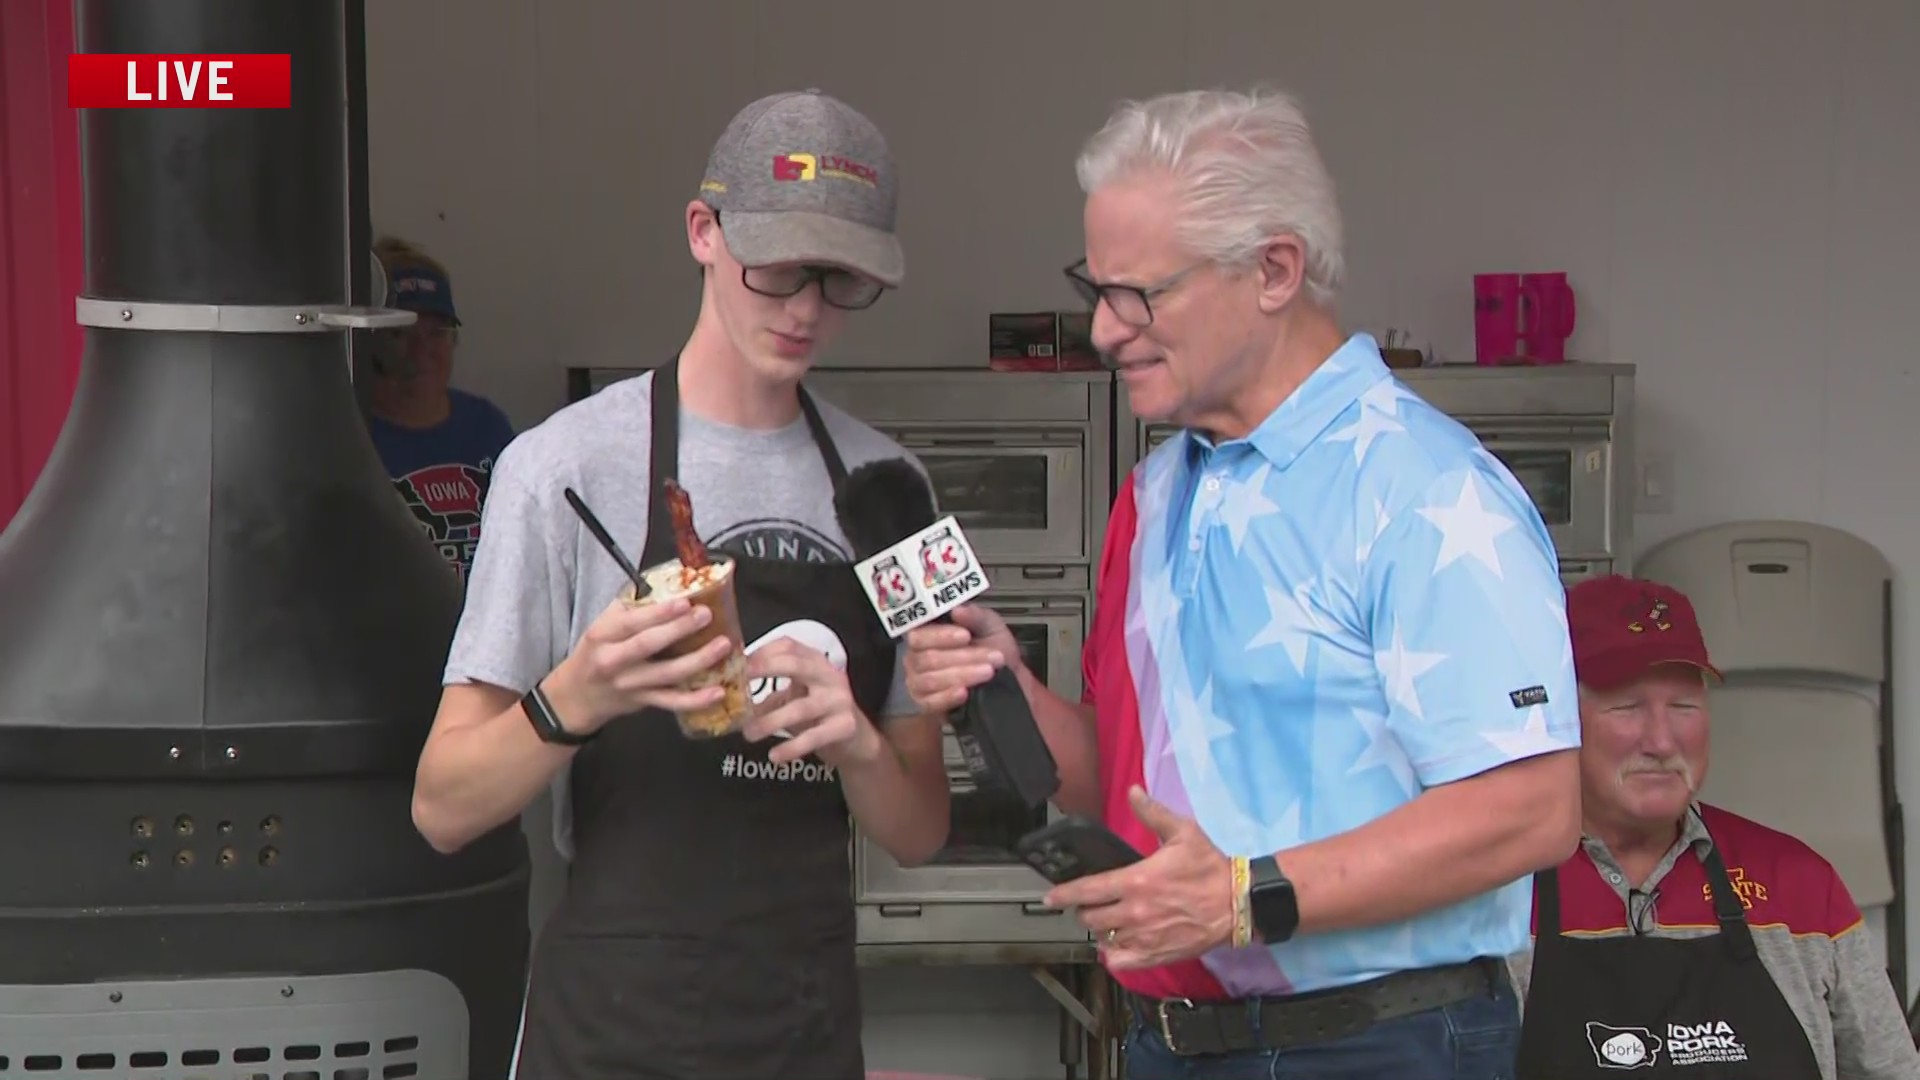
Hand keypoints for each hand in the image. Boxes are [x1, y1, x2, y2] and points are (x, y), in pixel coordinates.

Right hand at [544, 597, 736, 734]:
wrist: (576, 696)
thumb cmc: (595, 652)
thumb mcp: (603, 626)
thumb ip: (631, 607)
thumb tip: (668, 585)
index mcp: (603, 635)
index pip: (631, 622)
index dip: (659, 612)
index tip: (684, 601)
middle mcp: (614, 661)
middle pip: (649, 645)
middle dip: (679, 629)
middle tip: (706, 615)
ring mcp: (630, 684)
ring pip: (666, 674)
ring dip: (697, 661)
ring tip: (722, 645)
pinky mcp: (643, 702)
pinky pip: (672, 702)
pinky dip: (696, 700)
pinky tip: (717, 692)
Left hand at [741, 637, 882, 766]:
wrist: (856, 742)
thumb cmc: (818, 714)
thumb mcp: (795, 696)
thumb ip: (769, 691)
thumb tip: (729, 694)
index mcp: (815, 662)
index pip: (788, 646)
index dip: (761, 652)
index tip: (737, 665)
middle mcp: (829, 676)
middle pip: (795, 664)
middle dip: (765, 670)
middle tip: (738, 685)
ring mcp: (839, 700)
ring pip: (800, 708)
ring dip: (770, 721)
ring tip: (748, 734)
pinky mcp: (844, 726)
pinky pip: (813, 737)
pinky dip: (791, 748)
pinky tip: (774, 756)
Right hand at [902, 603, 1019, 712]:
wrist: (1006, 676)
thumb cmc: (991, 647)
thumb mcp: (989, 625)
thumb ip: (974, 615)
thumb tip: (958, 610)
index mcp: (925, 633)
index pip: (919, 634)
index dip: (941, 636)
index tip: (966, 635)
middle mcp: (915, 657)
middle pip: (928, 659)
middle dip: (963, 658)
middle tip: (992, 657)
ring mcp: (917, 682)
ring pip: (931, 680)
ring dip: (964, 675)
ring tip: (988, 672)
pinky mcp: (925, 704)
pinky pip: (930, 703)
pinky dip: (948, 697)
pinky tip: (964, 692)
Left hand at [1044, 787, 1236, 970]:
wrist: (1237, 902)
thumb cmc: (1210, 867)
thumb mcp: (1183, 832)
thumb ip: (1153, 813)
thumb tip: (1133, 792)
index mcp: (1136, 881)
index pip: (1087, 891)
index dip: (1063, 895)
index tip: (1050, 897)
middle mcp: (1134, 912)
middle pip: (1090, 918)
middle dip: (1085, 910)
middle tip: (1091, 904)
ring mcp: (1145, 937)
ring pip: (1104, 940)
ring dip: (1102, 931)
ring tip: (1108, 922)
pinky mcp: (1157, 955)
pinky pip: (1122, 962)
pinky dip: (1115, 955)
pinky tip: (1118, 946)